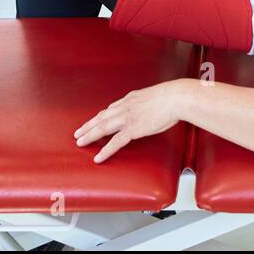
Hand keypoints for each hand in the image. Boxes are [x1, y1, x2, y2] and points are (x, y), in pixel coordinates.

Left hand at [75, 79, 189, 163]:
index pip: (111, 109)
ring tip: (80, 142)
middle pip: (101, 117)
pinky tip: (98, 157)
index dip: (100, 116)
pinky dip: (106, 150)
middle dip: (88, 125)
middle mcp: (125, 107)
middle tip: (78, 133)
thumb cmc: (171, 97)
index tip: (94, 120)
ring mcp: (127, 118)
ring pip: (103, 128)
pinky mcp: (133, 128)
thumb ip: (147, 103)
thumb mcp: (154, 96)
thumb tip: (150, 107)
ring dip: (89, 135)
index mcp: (130, 99)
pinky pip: (116, 142)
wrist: (175, 98)